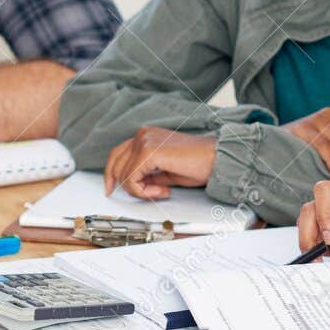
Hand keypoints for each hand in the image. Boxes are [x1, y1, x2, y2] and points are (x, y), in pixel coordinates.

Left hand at [103, 127, 217, 198]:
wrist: (217, 159)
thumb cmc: (200, 164)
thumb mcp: (166, 171)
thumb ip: (148, 175)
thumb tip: (136, 185)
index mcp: (146, 136)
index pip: (117, 155)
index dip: (111, 174)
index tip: (111, 189)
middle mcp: (143, 135)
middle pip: (115, 164)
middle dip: (128, 186)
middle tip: (150, 194)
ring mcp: (144, 141)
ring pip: (123, 175)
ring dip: (140, 190)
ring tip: (162, 190)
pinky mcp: (148, 151)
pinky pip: (132, 179)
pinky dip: (144, 191)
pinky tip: (163, 190)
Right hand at [296, 181, 329, 258]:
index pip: (326, 192)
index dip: (322, 214)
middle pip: (313, 208)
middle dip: (309, 232)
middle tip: (315, 257)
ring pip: (315, 221)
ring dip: (313, 240)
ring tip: (320, 261)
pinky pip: (325, 233)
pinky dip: (322, 246)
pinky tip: (328, 259)